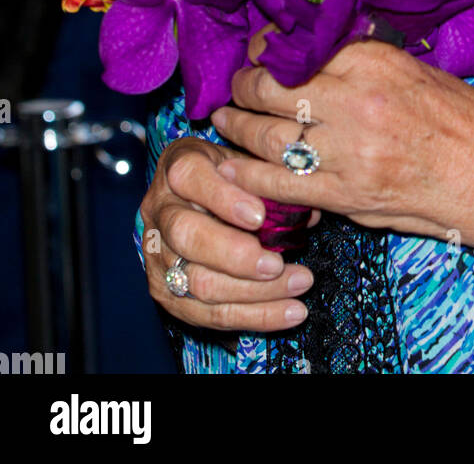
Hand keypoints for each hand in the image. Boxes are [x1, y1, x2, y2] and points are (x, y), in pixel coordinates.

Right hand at [140, 135, 315, 332]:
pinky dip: (253, 316)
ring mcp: (157, 254)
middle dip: (236, 256)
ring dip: (254, 292)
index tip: (259, 216)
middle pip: (187, 236)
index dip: (223, 198)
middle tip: (278, 264)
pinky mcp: (165, 291)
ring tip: (298, 285)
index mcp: (177, 167)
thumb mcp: (246, 163)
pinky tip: (289, 312)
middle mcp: (160, 210)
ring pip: (198, 282)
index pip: (190, 177)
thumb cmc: (229, 175)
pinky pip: (207, 314)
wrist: (192, 198)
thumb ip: (271, 181)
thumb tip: (308, 216)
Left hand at [212, 40, 473, 240]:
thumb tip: (309, 59)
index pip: (299, 48)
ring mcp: (351, 152)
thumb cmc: (464, 121)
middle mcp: (358, 101)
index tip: (257, 53)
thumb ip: (361, 66)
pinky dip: (250, 178)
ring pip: (267, 137)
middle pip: (272, 90)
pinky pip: (281, 186)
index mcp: (375, 61)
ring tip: (225, 123)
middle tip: (234, 89)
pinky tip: (235, 169)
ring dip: (237, 130)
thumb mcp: (415, 71)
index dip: (267, 51)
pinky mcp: (348, 196)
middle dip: (243, 89)